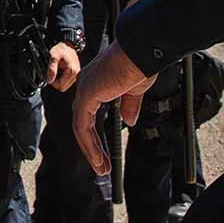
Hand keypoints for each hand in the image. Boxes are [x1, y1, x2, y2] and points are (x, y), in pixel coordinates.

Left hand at [44, 41, 80, 92]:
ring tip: (56, 71)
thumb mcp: (53, 57)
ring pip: (65, 85)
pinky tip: (60, 72)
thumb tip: (49, 80)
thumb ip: (51, 69)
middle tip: (51, 74)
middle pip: (63, 87)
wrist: (68, 44)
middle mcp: (76, 74)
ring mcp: (76, 74)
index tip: (49, 76)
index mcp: (72, 70)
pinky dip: (62, 79)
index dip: (52, 83)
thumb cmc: (61, 49)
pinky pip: (67, 81)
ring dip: (59, 81)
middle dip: (55, 83)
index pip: (61, 86)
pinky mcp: (75, 74)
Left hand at [70, 43, 155, 173]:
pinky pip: (83, 126)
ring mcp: (84, 91)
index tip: (104, 155)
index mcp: (96, 84)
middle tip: (102, 167)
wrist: (142, 52)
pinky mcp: (86, 96)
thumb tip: (129, 122)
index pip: (89, 115)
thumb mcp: (135, 90)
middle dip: (92, 148)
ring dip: (91, 150)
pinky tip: (99, 158)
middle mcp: (86, 87)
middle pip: (83, 124)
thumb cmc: (140, 65)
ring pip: (81, 128)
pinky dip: (90, 144)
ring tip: (102, 170)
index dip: (95, 137)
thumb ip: (128, 105)